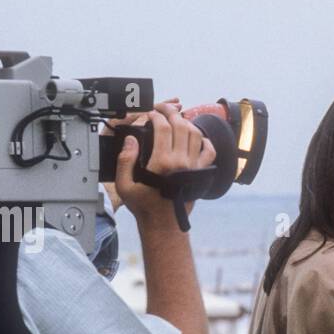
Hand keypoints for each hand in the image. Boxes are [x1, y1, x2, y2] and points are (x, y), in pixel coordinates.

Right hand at [113, 100, 215, 222]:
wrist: (164, 224)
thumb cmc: (144, 206)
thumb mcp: (124, 185)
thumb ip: (124, 160)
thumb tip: (130, 140)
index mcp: (162, 163)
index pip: (163, 127)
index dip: (156, 115)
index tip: (150, 113)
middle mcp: (181, 162)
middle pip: (181, 125)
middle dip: (171, 112)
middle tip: (163, 109)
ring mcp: (193, 167)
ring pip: (196, 134)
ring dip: (186, 122)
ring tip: (176, 120)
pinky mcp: (201, 173)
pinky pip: (209, 151)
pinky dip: (205, 141)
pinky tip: (195, 137)